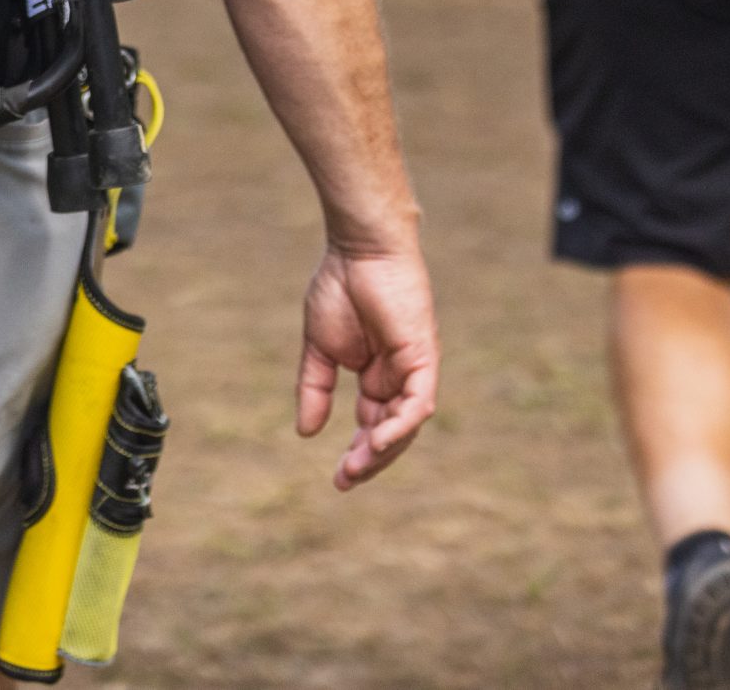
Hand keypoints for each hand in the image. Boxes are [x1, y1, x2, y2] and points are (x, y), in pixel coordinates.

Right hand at [296, 242, 438, 490]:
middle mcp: (399, 377)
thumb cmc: (339, 288)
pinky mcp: (424, 357)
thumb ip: (315, 389)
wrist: (358, 250)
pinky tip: (376, 441)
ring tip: (355, 467)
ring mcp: (414, 368)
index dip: (358, 454)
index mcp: (376, 376)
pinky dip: (401, 425)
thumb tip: (306, 432)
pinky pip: (419, 402)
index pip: (372, 426)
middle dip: (370, 460)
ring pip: (407, 424)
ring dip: (383, 450)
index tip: (338, 480)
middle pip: (391, 433)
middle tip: (345, 480)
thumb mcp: (319, 349)